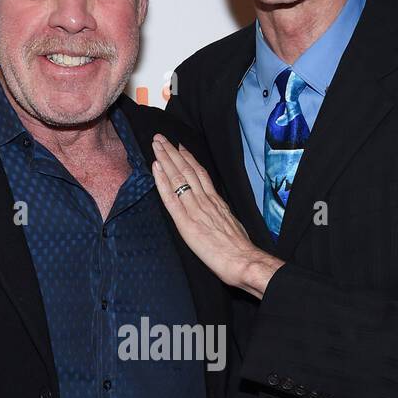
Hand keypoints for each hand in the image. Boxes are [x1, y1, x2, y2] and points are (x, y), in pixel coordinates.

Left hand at [151, 134, 283, 296]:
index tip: (180, 147)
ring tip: (156, 145)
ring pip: (178, 178)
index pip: (200, 174)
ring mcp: (195, 209)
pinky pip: (171, 197)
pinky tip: (155, 168)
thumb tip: (216, 212)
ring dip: (165, 159)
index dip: (188, 159)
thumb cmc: (239, 249)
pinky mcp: (186, 222)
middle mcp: (205, 200)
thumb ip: (221, 214)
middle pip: (187, 170)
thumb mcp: (232, 224)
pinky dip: (162, 181)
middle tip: (161, 138)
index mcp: (216, 202)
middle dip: (172, 152)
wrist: (242, 259)